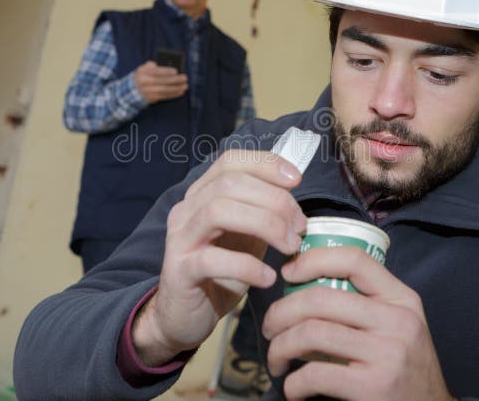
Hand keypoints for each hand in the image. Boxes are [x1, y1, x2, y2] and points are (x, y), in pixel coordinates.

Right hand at [132, 150, 306, 365]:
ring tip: (289, 247)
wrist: (184, 317)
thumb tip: (297, 204)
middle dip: (273, 200)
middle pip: (229, 184)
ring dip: (264, 225)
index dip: (265, 164)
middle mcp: (186, 210)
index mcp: (202, 195)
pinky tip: (268, 277)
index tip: (296, 180)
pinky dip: (246, 265)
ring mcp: (179, 239)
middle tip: (299, 227)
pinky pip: (211, 259)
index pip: (230, 162)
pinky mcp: (179, 271)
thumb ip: (264, 215)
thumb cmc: (221, 273)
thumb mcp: (247, 237)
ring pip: (218, 212)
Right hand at [134, 60, 187, 103]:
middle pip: (162, 81)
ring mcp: (149, 91)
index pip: (156, 72)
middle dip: (175, 80)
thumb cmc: (142, 76)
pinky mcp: (152, 98)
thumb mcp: (143, 68)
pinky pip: (165, 96)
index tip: (176, 71)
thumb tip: (166, 66)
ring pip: (165, 90)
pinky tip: (181, 92)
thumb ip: (152, 65)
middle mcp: (145, 82)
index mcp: (144, 73)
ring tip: (185, 86)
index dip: (166, 71)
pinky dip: (174, 94)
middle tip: (185, 78)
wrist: (132, 90)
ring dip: (177, 88)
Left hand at [262, 246, 455, 400]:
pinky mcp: (374, 387)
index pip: (354, 259)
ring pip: (311, 333)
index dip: (313, 259)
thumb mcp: (398, 326)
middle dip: (281, 312)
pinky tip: (293, 389)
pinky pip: (316, 374)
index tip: (287, 273)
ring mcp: (388, 354)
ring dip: (280, 347)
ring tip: (276, 360)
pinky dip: (294, 383)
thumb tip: (305, 284)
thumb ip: (366, 304)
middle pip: (321, 298)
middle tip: (270, 328)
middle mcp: (398, 321)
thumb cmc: (403, 368)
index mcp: (402, 298)